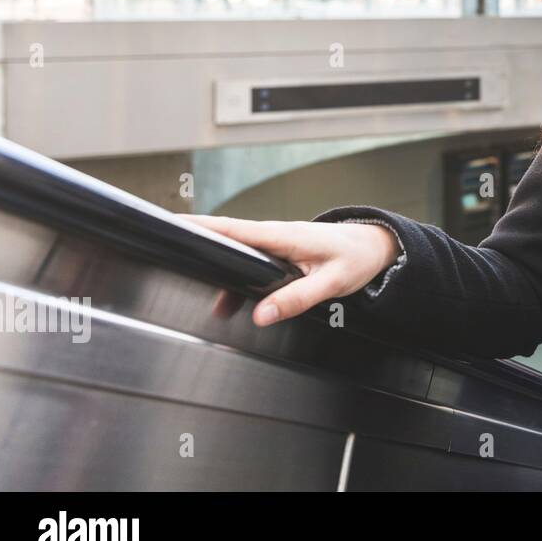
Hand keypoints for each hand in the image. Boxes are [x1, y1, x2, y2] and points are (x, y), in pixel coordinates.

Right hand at [177, 214, 400, 327]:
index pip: (234, 228)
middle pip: (227, 238)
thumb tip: (260, 315)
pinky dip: (237, 279)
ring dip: (218, 269)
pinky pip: (251, 263)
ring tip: (189, 287)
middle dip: (198, 244)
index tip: (172, 225)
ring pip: (238, 254)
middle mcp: (276, 236)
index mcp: (283, 236)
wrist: (375, 246)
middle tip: (166, 254)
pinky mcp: (281, 254)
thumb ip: (296, 299)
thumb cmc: (356, 258)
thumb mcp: (331, 282)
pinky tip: (227, 302)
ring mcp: (277, 244)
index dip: (202, 226)